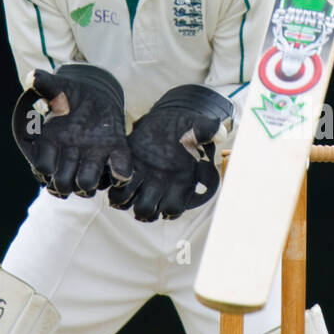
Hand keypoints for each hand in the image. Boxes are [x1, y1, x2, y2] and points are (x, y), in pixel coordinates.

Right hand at [12, 64, 131, 196]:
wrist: (94, 94)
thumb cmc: (69, 93)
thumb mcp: (56, 87)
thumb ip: (44, 83)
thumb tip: (33, 78)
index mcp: (51, 144)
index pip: (43, 167)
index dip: (45, 168)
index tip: (50, 164)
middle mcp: (69, 157)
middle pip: (64, 184)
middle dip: (66, 183)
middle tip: (73, 173)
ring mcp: (92, 158)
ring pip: (87, 184)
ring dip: (89, 183)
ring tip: (94, 172)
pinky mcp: (115, 153)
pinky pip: (118, 171)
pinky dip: (119, 174)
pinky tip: (118, 170)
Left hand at [108, 85, 232, 220]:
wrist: (166, 121)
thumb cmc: (185, 128)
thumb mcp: (197, 127)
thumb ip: (207, 130)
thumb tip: (220, 132)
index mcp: (180, 184)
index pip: (173, 209)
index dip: (167, 208)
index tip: (163, 196)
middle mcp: (161, 189)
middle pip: (148, 212)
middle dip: (143, 207)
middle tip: (139, 193)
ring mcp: (144, 184)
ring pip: (131, 205)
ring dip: (125, 199)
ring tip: (123, 185)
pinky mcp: (129, 174)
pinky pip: (117, 191)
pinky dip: (114, 188)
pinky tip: (115, 175)